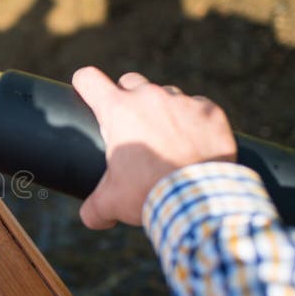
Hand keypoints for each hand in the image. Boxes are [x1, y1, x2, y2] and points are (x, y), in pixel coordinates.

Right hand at [72, 67, 236, 228]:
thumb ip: (94, 208)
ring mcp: (182, 101)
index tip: (87, 93)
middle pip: (130, 81)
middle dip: (128, 98)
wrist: (199, 198)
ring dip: (163, 111)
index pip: (88, 78)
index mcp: (117, 110)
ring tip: (168, 141)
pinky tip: (195, 144)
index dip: (84, 84)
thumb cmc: (148, 195)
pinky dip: (195, 121)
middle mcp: (148, 97)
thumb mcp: (111, 202)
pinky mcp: (210, 111)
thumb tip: (91, 217)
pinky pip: (198, 108)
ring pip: (166, 94)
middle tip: (132, 127)